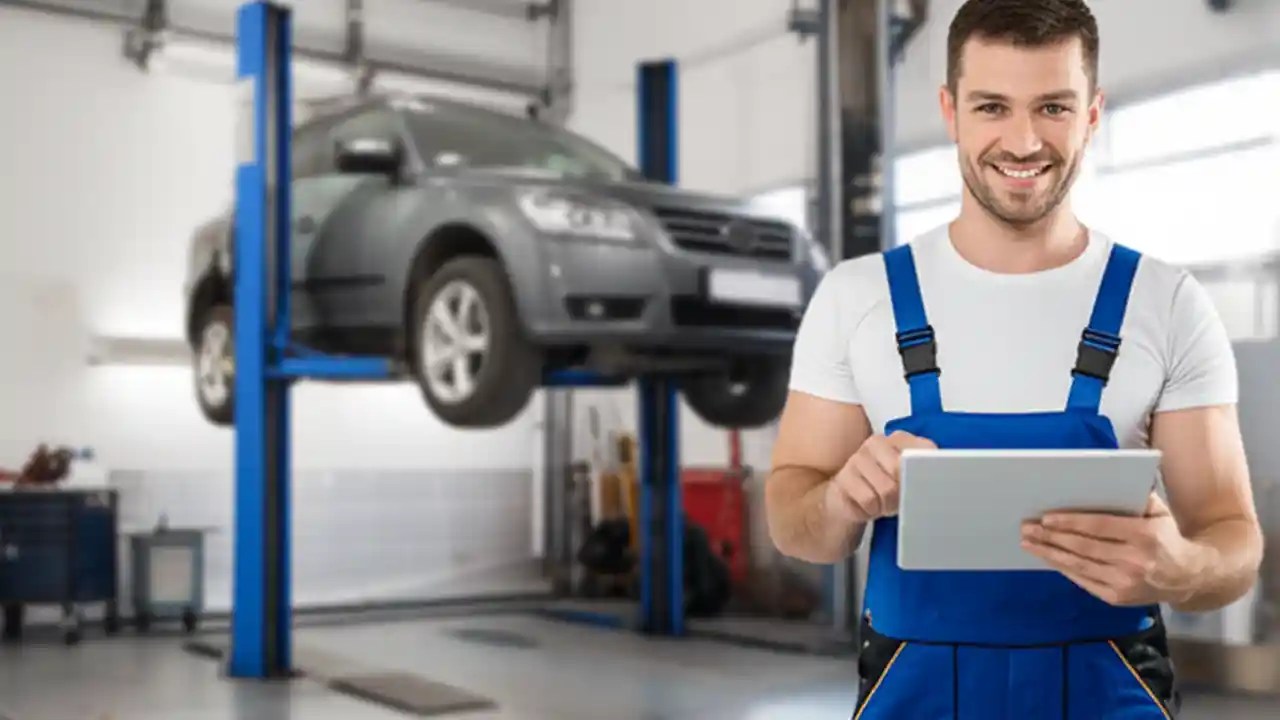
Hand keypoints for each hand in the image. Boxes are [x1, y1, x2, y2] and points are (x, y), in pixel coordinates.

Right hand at [826, 430, 936, 523]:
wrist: (850, 500)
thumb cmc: (887, 488)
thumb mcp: (911, 478)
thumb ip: (926, 472)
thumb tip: (943, 481)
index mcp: (900, 438)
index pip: (923, 451)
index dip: (926, 473)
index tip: (927, 486)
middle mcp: (878, 442)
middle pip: (902, 470)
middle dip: (905, 493)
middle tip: (901, 500)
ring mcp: (858, 458)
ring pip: (886, 489)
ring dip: (889, 505)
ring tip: (885, 504)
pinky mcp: (844, 477)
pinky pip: (869, 500)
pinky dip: (873, 510)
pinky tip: (871, 507)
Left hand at [1021, 493, 1201, 605]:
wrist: (1189, 578)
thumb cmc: (1167, 537)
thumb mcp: (1160, 512)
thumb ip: (1136, 497)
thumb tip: (1105, 481)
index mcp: (1145, 536)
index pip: (1099, 527)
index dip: (1070, 522)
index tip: (1046, 518)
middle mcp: (1135, 561)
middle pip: (1084, 547)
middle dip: (1051, 537)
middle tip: (1026, 528)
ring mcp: (1125, 582)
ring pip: (1079, 565)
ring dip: (1050, 553)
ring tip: (1028, 543)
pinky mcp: (1117, 598)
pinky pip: (1084, 581)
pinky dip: (1064, 569)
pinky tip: (1048, 558)